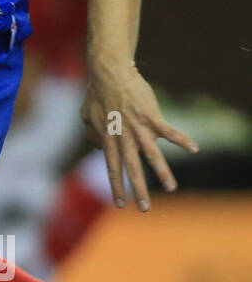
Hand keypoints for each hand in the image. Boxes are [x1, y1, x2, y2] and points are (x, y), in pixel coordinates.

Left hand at [81, 61, 197, 209]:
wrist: (110, 73)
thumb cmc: (98, 93)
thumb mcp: (87, 116)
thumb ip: (92, 134)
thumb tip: (97, 148)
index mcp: (108, 139)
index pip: (112, 168)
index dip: (116, 186)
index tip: (120, 204)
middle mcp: (123, 138)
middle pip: (132, 168)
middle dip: (139, 189)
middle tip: (145, 208)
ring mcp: (138, 128)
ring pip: (152, 155)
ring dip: (162, 173)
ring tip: (172, 188)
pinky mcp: (151, 116)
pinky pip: (169, 131)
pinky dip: (182, 140)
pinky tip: (194, 149)